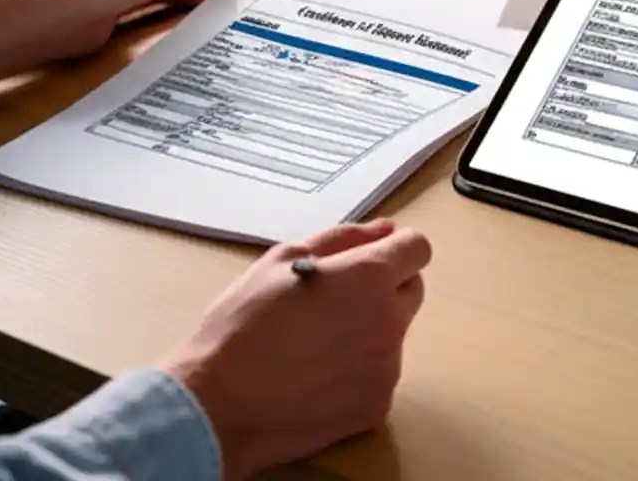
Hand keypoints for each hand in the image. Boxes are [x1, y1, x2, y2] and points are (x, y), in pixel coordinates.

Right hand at [159, 219, 431, 480]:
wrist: (219, 406)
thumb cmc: (242, 327)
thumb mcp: (280, 261)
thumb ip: (342, 239)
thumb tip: (384, 230)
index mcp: (369, 278)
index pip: (417, 249)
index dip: (395, 249)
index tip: (370, 258)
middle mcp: (389, 322)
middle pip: (412, 291)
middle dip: (385, 287)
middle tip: (335, 299)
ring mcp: (387, 369)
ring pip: (394, 335)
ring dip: (370, 330)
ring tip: (315, 343)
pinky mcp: (377, 406)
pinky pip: (379, 375)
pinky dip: (359, 371)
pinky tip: (317, 375)